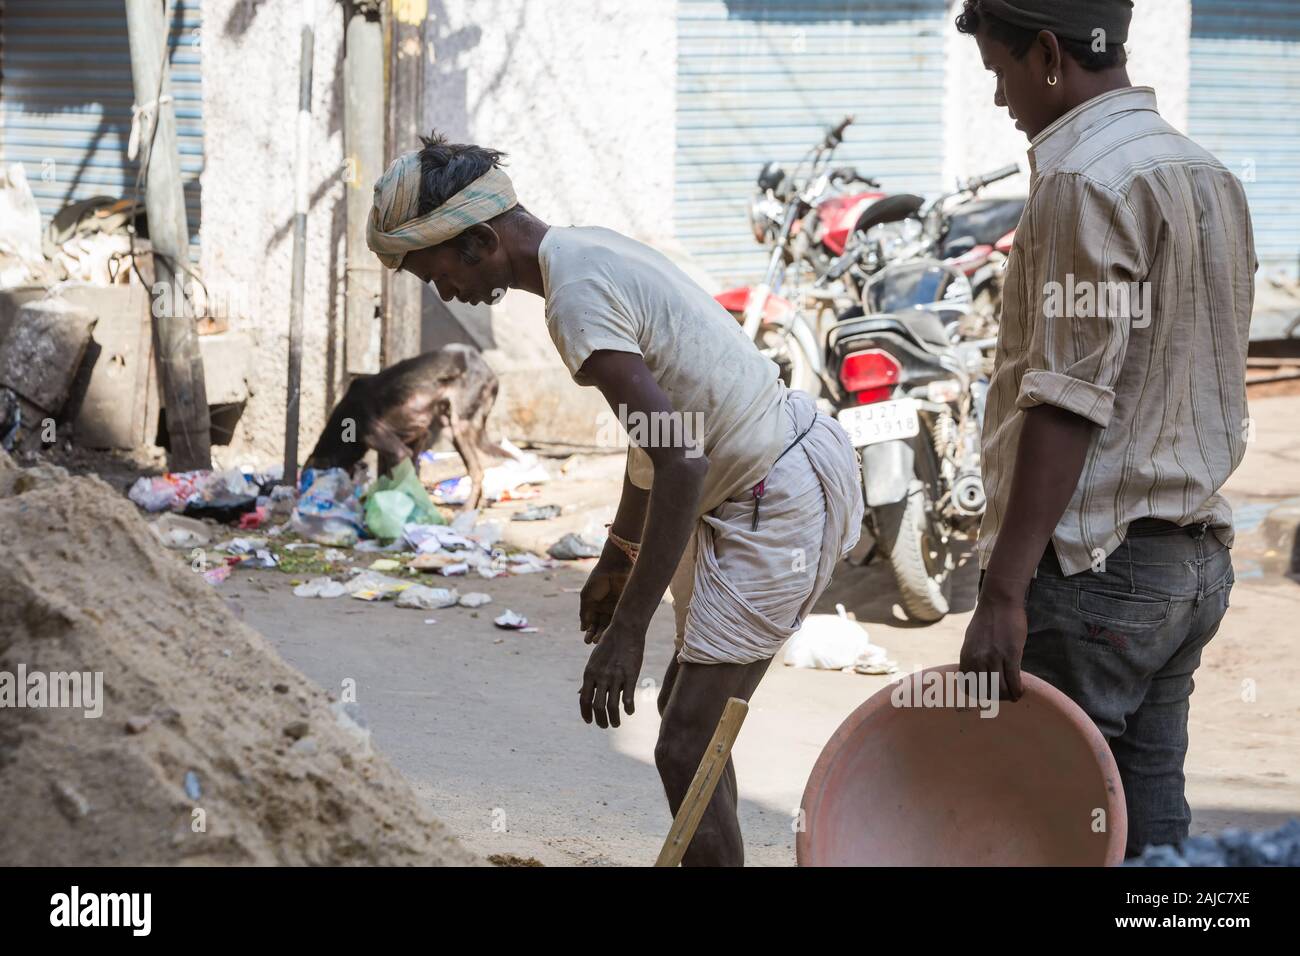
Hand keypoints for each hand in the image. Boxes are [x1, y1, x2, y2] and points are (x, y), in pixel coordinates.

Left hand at [578, 621, 644, 728]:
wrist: (625, 629)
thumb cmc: (609, 645)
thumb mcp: (593, 662)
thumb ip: (588, 680)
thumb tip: (579, 695)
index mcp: (589, 673)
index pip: (584, 700)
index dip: (586, 714)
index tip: (589, 722)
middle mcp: (600, 677)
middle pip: (597, 707)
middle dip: (600, 721)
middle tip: (604, 726)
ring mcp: (615, 677)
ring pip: (612, 707)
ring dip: (614, 719)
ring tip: (616, 724)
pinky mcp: (630, 675)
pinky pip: (628, 699)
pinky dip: (628, 709)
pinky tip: (630, 711)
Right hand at [579, 544, 631, 644]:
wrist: (615, 567)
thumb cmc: (598, 580)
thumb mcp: (586, 597)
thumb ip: (584, 613)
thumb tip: (583, 629)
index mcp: (594, 607)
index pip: (592, 624)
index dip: (589, 632)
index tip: (587, 640)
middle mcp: (605, 610)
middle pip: (601, 626)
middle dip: (597, 635)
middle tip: (594, 642)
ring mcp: (615, 608)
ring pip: (610, 625)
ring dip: (605, 633)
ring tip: (601, 640)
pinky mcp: (624, 606)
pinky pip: (619, 619)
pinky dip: (615, 627)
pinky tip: (611, 634)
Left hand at [959, 576, 1028, 701]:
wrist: (999, 602)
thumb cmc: (986, 620)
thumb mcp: (971, 641)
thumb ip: (973, 658)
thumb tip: (976, 675)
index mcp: (966, 657)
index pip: (967, 687)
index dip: (978, 696)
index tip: (987, 696)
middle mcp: (978, 659)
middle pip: (985, 691)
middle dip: (996, 698)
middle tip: (1004, 696)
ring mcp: (994, 657)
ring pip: (1000, 689)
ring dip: (1008, 696)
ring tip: (1014, 694)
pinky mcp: (1011, 654)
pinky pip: (1014, 680)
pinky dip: (1018, 689)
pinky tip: (1021, 690)